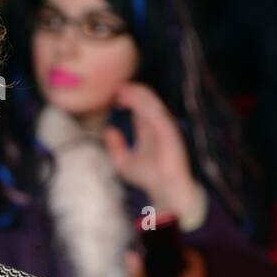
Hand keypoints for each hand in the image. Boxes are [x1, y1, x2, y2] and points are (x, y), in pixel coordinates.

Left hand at [103, 82, 203, 224]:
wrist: (165, 190)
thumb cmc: (148, 178)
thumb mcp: (123, 162)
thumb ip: (115, 147)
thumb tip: (108, 130)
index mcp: (148, 129)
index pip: (138, 107)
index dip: (126, 98)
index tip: (112, 94)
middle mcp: (156, 125)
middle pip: (144, 101)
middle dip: (131, 91)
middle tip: (116, 86)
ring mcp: (164, 126)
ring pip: (151, 102)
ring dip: (137, 93)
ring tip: (122, 88)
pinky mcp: (168, 130)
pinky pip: (156, 112)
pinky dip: (144, 104)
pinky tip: (132, 99)